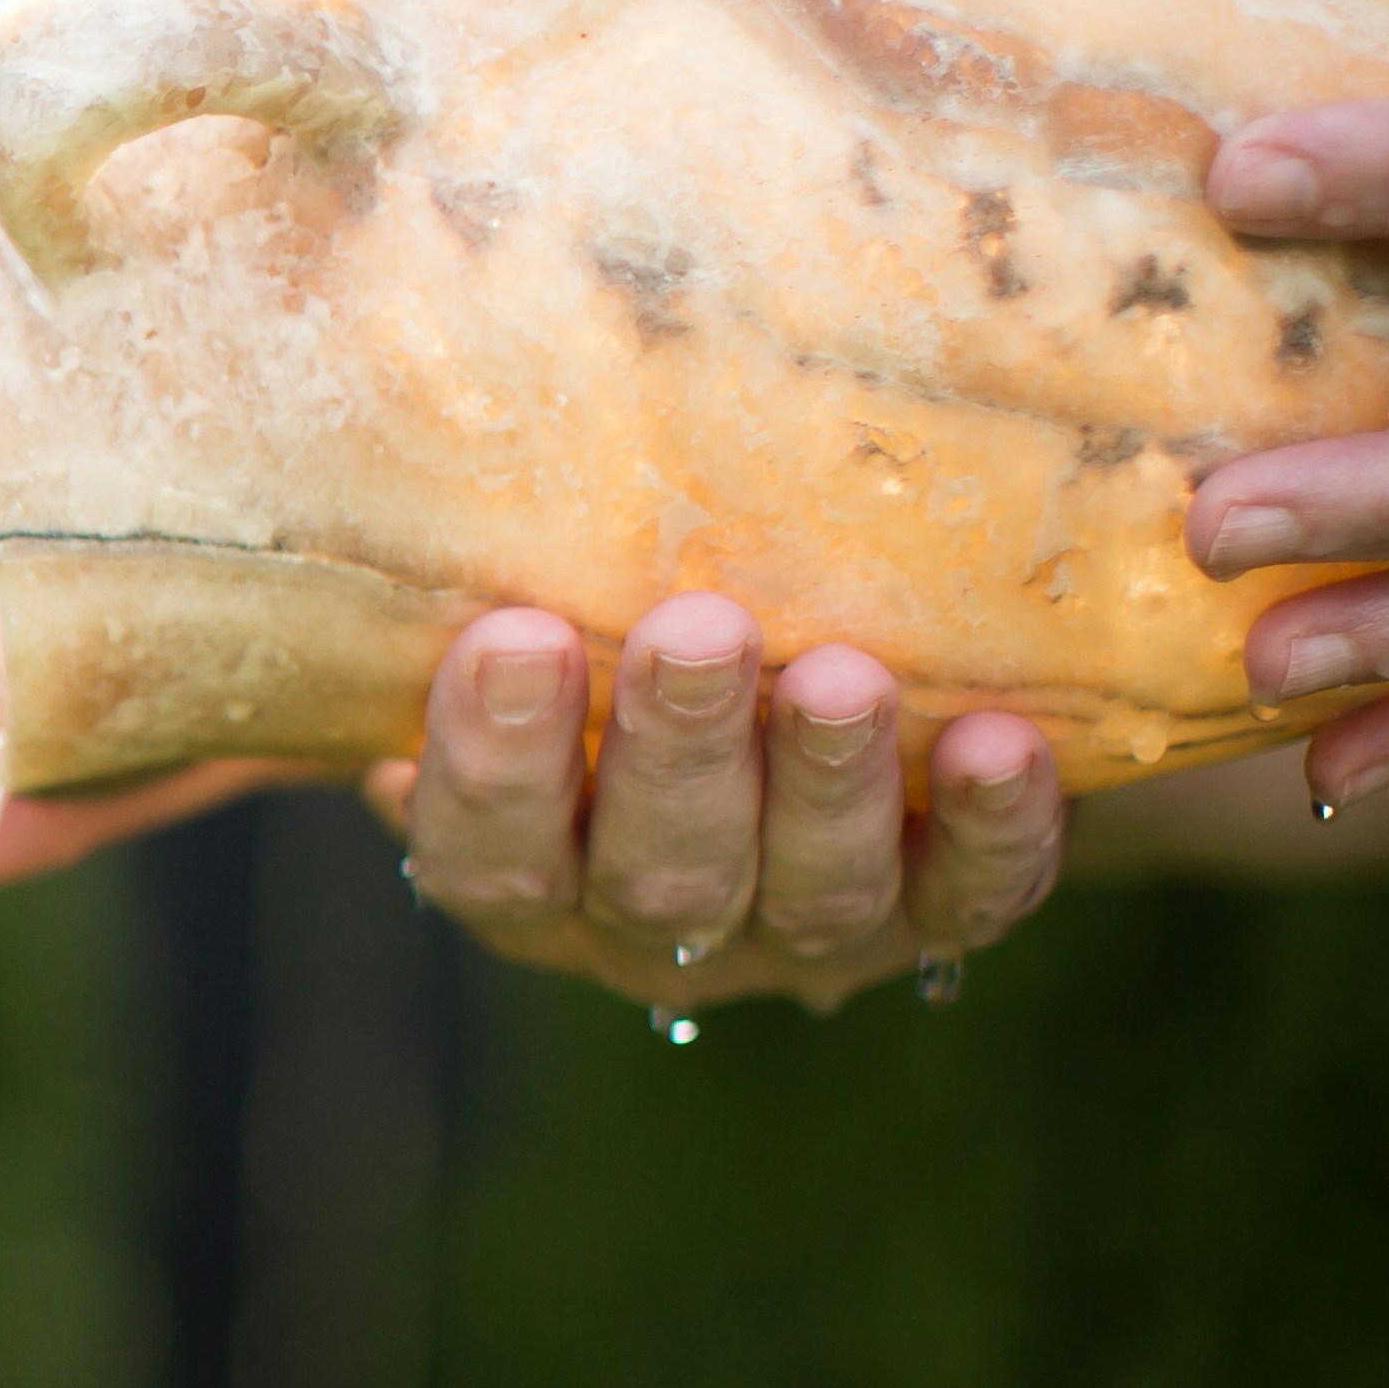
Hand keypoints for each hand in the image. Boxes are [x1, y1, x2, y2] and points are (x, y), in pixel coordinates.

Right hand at [366, 597, 1062, 1010]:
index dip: (495, 761)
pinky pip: (978, 900)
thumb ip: (467, 596)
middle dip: (675, 753)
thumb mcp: (531, 636)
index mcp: (530, 876)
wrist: (810, 726)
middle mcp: (655, 928)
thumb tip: (387, 453)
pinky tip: (1001, 743)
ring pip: (813, 894)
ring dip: (823, 785)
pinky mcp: (943, 917)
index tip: (510, 634)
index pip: (486, 851)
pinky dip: (995, 830)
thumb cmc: (614, 649)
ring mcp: (802, 934)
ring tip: (841, 674)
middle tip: (694, 630)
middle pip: (658, 875)